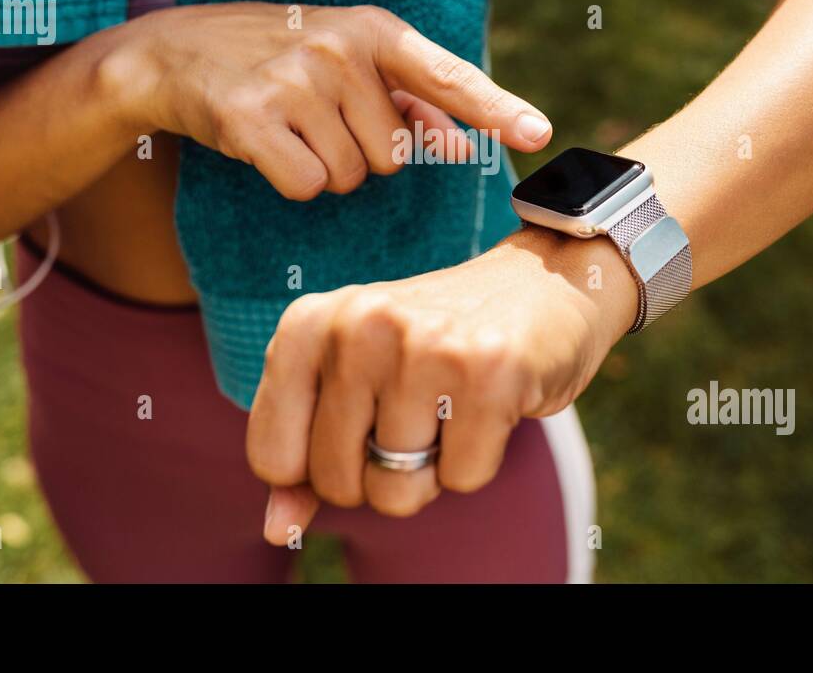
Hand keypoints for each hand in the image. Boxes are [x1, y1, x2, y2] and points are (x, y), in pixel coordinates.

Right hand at [99, 2, 552, 198]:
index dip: (495, 108)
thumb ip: (410, 102)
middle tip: (317, 117)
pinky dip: (291, 179)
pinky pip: (308, 186)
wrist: (177, 52)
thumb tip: (460, 145)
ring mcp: (295, 81)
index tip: (538, 132)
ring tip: (290, 125)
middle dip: (362, 153)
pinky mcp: (252, 118)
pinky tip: (265, 144)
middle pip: (395, 156)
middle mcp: (340, 49)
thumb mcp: (348, 63)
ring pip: (353, 177)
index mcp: (374, 29)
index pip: (447, 75)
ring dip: (326, 168)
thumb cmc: (279, 59)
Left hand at [246, 226, 637, 542]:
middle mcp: (359, 326)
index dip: (319, 468)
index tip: (359, 425)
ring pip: (398, 491)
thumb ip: (305, 456)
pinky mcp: (490, 369)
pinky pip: (462, 478)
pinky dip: (478, 459)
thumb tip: (277, 530)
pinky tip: (489, 404)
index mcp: (310, 324)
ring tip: (451, 407)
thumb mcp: (354, 382)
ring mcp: (424, 345)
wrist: (540, 282)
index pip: (272, 459)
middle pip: (336, 483)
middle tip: (417, 415)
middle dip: (379, 474)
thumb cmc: (431, 345)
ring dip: (430, 472)